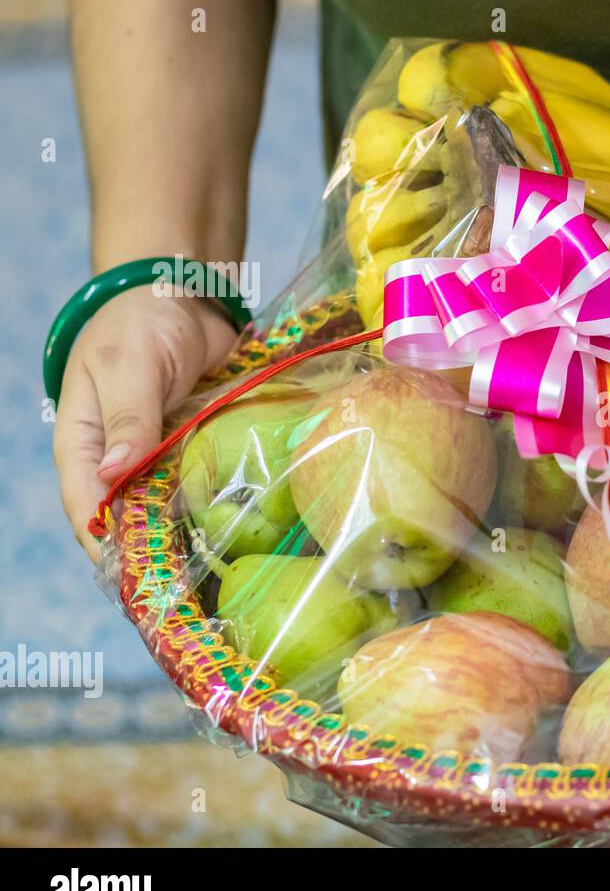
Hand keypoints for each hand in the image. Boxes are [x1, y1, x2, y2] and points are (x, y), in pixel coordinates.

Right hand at [53, 287, 236, 560]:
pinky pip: (204, 488)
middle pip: (129, 521)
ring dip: (188, 540)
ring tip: (218, 579)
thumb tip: (115, 475)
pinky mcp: (195, 450)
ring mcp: (159, 457)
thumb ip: (128, 416)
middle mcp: (119, 460)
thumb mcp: (128, 363)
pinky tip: (243, 536)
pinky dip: (218, 509)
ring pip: (168, 512)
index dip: (107, 547)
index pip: (87, 508)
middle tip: (187, 596)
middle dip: (152, 557)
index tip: (136, 580)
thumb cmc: (140, 322)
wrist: (182, 294)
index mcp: (84, 445)